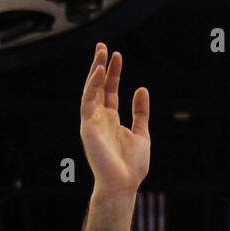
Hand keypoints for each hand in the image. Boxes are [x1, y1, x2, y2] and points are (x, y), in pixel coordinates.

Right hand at [79, 43, 150, 197]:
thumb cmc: (132, 166)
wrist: (123, 184)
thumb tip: (141, 89)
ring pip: (91, 90)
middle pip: (98, 87)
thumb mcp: (142, 133)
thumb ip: (141, 112)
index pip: (110, 91)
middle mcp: (100, 118)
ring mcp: (92, 121)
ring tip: (101, 52)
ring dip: (95, 70)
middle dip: (100, 66)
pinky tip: (99, 71)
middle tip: (103, 46)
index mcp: (112, 120)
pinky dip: (92, 85)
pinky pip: (88, 101)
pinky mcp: (87, 126)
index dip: (113, 73)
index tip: (117, 56)